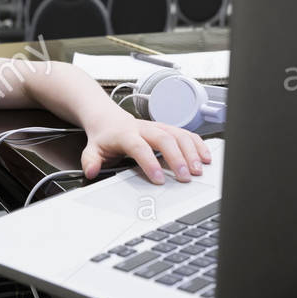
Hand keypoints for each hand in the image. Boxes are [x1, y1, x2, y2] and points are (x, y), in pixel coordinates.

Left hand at [81, 112, 211, 184]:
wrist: (108, 118)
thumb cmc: (105, 137)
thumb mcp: (92, 149)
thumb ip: (91, 161)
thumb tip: (92, 171)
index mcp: (126, 134)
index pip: (139, 147)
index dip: (150, 162)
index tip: (159, 179)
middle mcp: (145, 128)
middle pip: (165, 139)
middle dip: (178, 158)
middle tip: (185, 177)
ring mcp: (158, 127)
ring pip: (179, 134)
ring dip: (191, 151)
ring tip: (198, 170)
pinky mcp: (168, 128)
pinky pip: (186, 133)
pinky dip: (198, 144)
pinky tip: (205, 157)